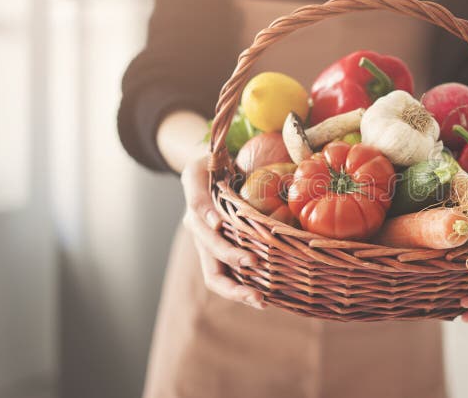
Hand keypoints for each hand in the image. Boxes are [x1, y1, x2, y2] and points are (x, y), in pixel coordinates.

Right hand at [180, 154, 264, 308]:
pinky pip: (237, 274)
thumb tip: (214, 224)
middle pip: (214, 275)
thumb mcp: (197, 170)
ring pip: (223, 280)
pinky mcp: (231, 249)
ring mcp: (216, 247)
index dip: (228, 254)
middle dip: (235, 289)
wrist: (215, 165)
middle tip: (260, 297)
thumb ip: (199, 195)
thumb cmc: (210, 165)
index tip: (251, 260)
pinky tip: (270, 294)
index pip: (209, 245)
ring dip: (241, 294)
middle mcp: (205, 239)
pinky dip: (250, 286)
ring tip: (263, 302)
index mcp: (197, 221)